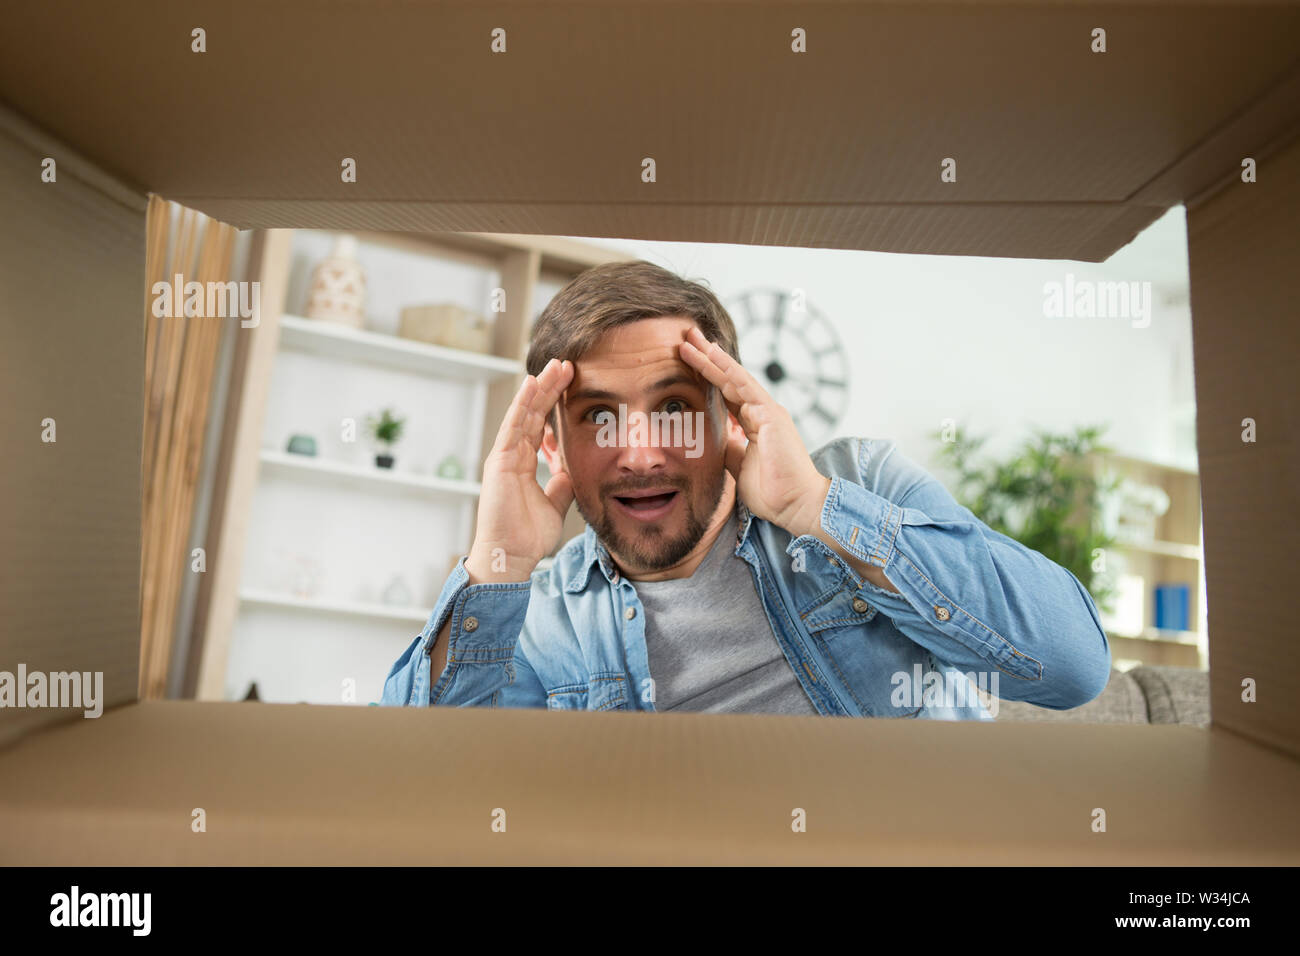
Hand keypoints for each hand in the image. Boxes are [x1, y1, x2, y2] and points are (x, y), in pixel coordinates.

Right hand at [467, 358, 575, 581]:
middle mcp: (512, 455)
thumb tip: (571, 468)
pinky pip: (513, 426)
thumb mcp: (555, 503)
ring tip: (556, 365)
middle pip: (534, 413)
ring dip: (540, 388)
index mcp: (524, 463)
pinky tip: (533, 384)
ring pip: (524, 414)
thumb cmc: (527, 536)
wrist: (510, 557)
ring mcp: (504, 456)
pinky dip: (522, 404)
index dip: (556, 404)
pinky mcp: (499, 461)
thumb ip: (561, 483)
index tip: (573, 384)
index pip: (541, 425)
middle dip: (551, 388)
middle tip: (568, 364)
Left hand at [679, 326, 830, 536]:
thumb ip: (730, 448)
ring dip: (712, 358)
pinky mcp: (772, 417)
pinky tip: (712, 355)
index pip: (726, 392)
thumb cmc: (773, 491)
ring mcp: (768, 412)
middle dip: (707, 357)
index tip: (689, 358)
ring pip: (735, 377)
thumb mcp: (740, 466)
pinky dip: (728, 371)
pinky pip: (746, 389)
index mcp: (755, 422)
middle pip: (729, 378)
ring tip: (691, 340)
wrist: (796, 506)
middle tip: (686, 335)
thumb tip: (716, 440)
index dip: (707, 375)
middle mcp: (763, 411)